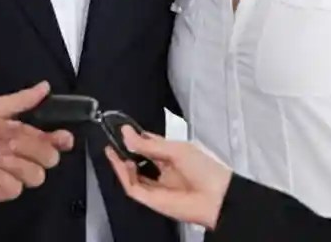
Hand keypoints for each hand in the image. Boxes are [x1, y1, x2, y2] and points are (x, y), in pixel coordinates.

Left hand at [0, 81, 73, 202]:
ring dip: (17, 165)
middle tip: (11, 142)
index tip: (62, 138)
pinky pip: (14, 190)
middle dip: (34, 150)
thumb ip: (23, 100)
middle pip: (49, 160)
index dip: (61, 140)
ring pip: (35, 177)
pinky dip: (3, 179)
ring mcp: (8, 173)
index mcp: (21, 133)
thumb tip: (45, 86)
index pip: (52, 140)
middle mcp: (18, 154)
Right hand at [103, 126, 232, 230]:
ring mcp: (156, 187)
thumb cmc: (204, 169)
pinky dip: (125, 176)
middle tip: (112, 140)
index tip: (122, 129)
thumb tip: (126, 132)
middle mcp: (162, 171)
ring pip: (131, 176)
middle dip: (124, 152)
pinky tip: (123, 163)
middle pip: (137, 161)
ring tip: (113, 150)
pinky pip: (133, 188)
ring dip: (120, 164)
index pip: (148, 146)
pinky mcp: (151, 200)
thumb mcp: (176, 149)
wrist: (217, 197)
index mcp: (171, 157)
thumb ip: (149, 144)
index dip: (135, 138)